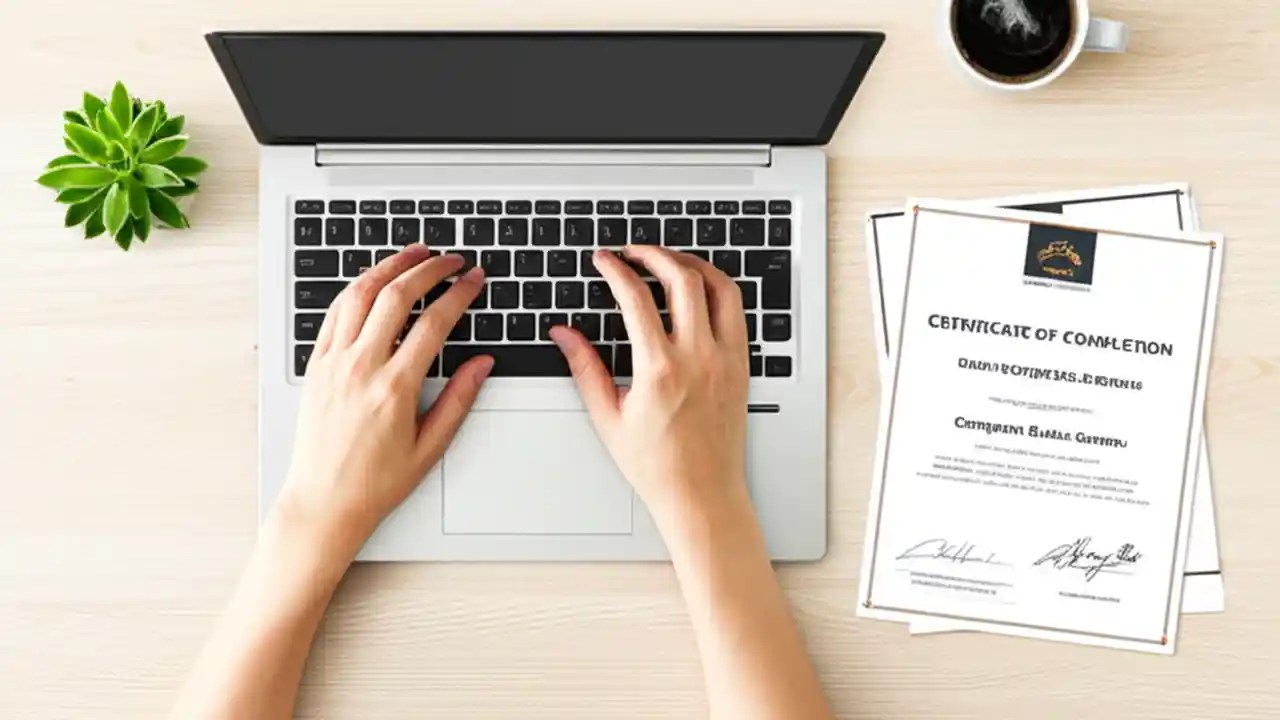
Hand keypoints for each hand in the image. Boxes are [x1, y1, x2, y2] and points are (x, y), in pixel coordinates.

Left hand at [276, 246, 491, 555]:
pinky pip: (335, 313)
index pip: (434, 322)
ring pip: (361, 294)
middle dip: (429, 269)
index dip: (459, 294)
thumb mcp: (429, 447)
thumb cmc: (375, 483)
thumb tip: (482, 364)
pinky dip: (357, 288)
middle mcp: (361, 368)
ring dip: (390, 266)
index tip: (474, 280)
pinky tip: (374, 280)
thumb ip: (459, 400)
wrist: (323, 502)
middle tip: (451, 259)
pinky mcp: (315, 365)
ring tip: (414, 253)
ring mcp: (333, 363)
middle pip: (397, 296)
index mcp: (394, 388)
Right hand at [550, 246, 750, 533]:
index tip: (604, 260)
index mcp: (659, 370)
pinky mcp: (742, 366)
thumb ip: (584, 367)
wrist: (701, 494)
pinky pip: (736, 311)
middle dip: (654, 253)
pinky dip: (717, 288)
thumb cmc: (657, 465)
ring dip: (692, 263)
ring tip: (669, 259)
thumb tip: (563, 333)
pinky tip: (699, 288)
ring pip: (719, 287)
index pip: (635, 298)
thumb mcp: (608, 416)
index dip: (616, 269)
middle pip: (682, 278)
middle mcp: (698, 358)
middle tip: (634, 251)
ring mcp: (725, 359)